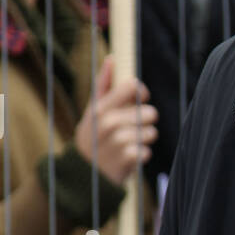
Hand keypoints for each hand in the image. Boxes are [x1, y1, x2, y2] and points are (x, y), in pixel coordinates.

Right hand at [74, 55, 158, 184]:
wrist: (83, 176)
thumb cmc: (93, 138)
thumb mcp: (92, 112)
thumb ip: (103, 86)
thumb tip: (111, 59)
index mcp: (100, 108)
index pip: (132, 87)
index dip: (141, 93)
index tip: (138, 101)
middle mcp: (107, 122)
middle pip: (149, 113)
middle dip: (145, 123)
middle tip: (131, 130)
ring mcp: (117, 141)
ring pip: (151, 133)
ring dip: (144, 141)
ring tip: (129, 145)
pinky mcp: (126, 159)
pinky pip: (147, 151)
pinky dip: (141, 156)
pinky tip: (128, 158)